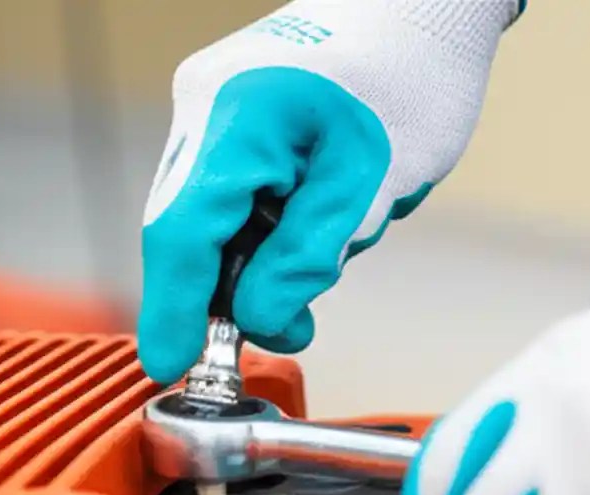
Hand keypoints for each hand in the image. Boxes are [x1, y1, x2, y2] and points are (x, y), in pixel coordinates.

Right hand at [137, 0, 522, 383]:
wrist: (421, 7)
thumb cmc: (411, 78)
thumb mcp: (368, 188)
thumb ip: (304, 262)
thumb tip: (258, 321)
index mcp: (237, 119)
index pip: (181, 232)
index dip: (172, 307)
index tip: (169, 363)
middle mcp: (203, 106)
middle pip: (183, 228)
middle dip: (225, 292)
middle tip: (283, 327)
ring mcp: (207, 106)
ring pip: (203, 216)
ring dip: (250, 260)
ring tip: (324, 254)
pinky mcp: (223, 113)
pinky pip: (221, 191)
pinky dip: (256, 229)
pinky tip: (304, 226)